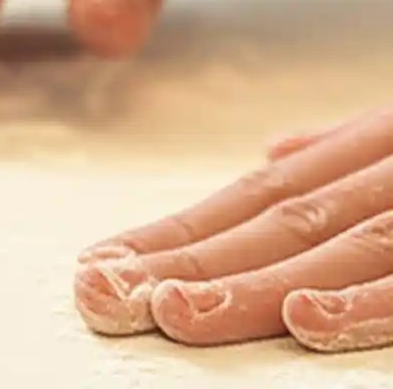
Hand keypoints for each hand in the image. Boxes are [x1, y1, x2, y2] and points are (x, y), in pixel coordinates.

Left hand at [75, 108, 392, 351]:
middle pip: (274, 223)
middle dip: (183, 262)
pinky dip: (362, 302)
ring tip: (171, 310)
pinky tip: (302, 317)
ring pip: (332, 249)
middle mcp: (388, 176)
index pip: (258, 196)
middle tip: (104, 292)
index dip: (177, 231)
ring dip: (247, 285)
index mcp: (373, 151)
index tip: (102, 260)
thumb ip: (345, 152)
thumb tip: (277, 153)